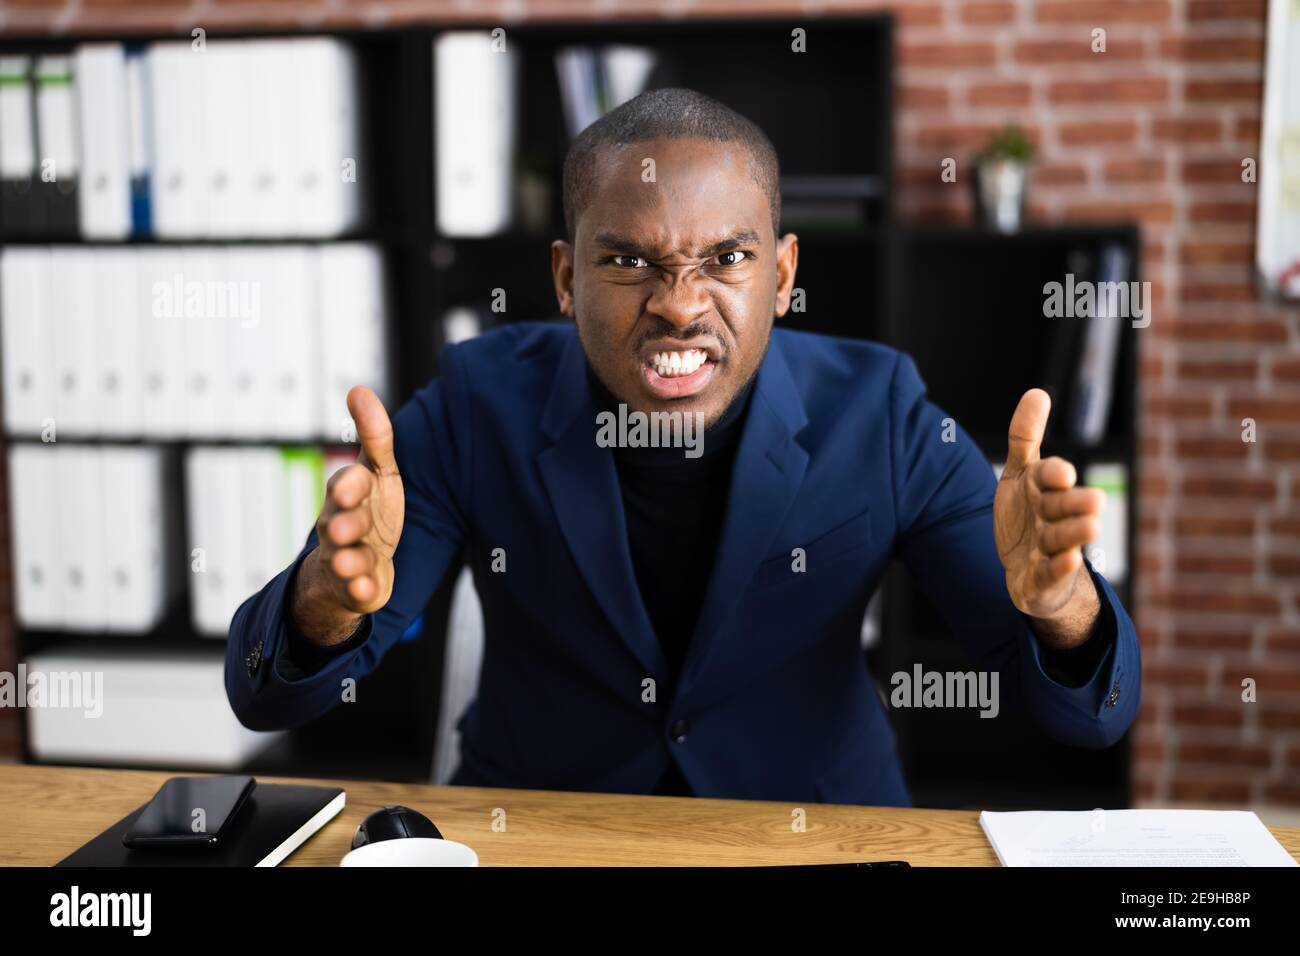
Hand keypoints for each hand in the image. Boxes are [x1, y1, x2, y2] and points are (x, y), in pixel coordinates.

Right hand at [292, 386, 404, 640]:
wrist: (356, 566)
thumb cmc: (371, 511)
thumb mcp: (378, 472)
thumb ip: (375, 436)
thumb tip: (358, 389)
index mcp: (349, 496)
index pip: (346, 486)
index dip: (350, 486)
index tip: (354, 486)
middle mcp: (342, 527)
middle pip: (338, 524)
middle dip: (343, 523)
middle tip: (348, 526)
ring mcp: (347, 560)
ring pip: (344, 559)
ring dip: (349, 560)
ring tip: (352, 561)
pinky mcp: (357, 589)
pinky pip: (357, 592)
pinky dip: (361, 591)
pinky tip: (367, 591)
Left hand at [994, 389, 1103, 621]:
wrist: (1024, 564)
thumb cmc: (1027, 512)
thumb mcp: (1020, 474)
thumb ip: (1025, 437)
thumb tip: (1037, 392)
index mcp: (1043, 490)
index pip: (1048, 477)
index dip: (1053, 475)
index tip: (1061, 472)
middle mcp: (1050, 517)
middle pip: (1062, 507)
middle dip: (1076, 504)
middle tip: (1095, 501)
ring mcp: (1047, 548)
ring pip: (1061, 539)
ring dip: (1073, 533)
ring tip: (1092, 527)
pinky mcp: (1041, 577)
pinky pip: (1049, 572)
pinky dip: (1057, 568)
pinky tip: (1067, 560)